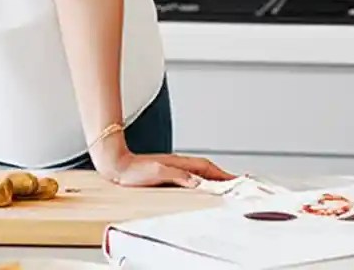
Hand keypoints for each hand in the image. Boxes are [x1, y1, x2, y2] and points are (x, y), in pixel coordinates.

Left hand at [96, 150, 236, 187]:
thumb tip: (198, 181)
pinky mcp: (167, 175)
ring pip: (200, 173)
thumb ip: (178, 177)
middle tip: (237, 185)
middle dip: (223, 177)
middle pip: (207, 170)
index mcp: (180, 164)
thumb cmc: (132, 170)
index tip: (238, 180)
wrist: (116, 165)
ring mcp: (174, 169)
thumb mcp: (158, 173)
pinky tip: (201, 188)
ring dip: (213, 179)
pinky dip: (201, 182)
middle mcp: (179, 165)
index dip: (223, 174)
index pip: (208, 168)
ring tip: (225, 187)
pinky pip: (191, 178)